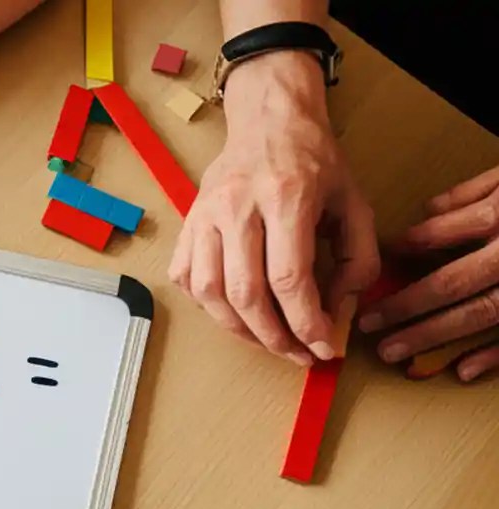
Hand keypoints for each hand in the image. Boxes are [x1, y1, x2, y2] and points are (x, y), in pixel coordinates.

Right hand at [170, 52, 378, 365]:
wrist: (268, 120)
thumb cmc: (313, 162)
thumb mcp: (354, 204)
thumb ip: (356, 261)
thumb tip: (336, 313)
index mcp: (285, 197)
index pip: (289, 278)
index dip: (306, 323)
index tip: (324, 347)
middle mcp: (237, 207)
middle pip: (246, 293)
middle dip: (274, 337)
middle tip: (298, 354)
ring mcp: (204, 216)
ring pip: (210, 293)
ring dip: (239, 329)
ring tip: (267, 340)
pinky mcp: (187, 224)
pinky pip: (186, 279)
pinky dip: (207, 306)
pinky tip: (233, 311)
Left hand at [358, 166, 498, 380]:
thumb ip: (473, 193)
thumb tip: (426, 211)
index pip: (452, 229)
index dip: (413, 246)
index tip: (381, 263)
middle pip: (456, 281)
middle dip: (408, 306)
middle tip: (369, 325)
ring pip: (482, 314)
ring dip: (434, 336)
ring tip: (392, 352)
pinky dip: (494, 355)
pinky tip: (461, 370)